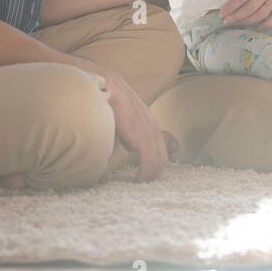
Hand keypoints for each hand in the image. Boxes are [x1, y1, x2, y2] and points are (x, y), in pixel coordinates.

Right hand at [70, 55, 169, 181]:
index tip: (147, 174)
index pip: (161, 147)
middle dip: (155, 173)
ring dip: (149, 176)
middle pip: (162, 157)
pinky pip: (149, 162)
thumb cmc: (111, 97)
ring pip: (158, 162)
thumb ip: (127, 126)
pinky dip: (145, 175)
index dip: (156, 162)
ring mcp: (150, 133)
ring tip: (139, 185)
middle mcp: (154, 127)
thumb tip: (123, 135)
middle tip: (144, 184)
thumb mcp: (123, 113)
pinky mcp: (143, 139)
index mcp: (150, 121)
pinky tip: (137, 181)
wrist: (109, 86)